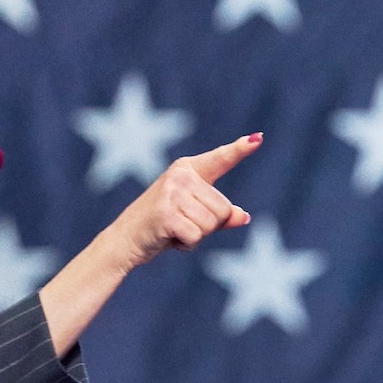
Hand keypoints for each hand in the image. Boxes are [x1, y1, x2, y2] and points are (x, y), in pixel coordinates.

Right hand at [113, 134, 257, 267]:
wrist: (125, 240)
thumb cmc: (162, 226)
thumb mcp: (194, 217)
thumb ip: (220, 216)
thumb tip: (244, 216)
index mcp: (188, 170)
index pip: (220, 159)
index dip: (240, 149)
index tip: (258, 138)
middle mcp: (180, 175)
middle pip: (223, 209)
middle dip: (208, 226)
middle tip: (181, 224)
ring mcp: (172, 192)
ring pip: (212, 224)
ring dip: (196, 236)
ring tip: (174, 230)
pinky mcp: (166, 213)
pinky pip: (197, 236)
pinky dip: (186, 245)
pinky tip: (169, 238)